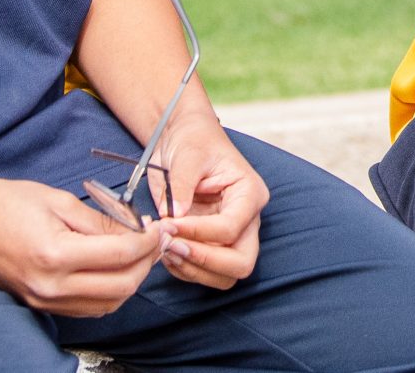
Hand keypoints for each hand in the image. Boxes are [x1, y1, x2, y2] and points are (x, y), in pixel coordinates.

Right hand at [0, 173, 164, 316]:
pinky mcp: (40, 303)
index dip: (150, 241)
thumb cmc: (4, 203)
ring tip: (140, 252)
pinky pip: (88, 307)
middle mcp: (51, 286)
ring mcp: (44, 299)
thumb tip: (135, 229)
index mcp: (56, 255)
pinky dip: (110, 291)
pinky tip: (115, 267)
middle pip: (122, 287)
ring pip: (108, 303)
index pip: (122, 256)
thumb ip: (100, 220)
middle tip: (157, 240)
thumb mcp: (58, 200)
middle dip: (147, 262)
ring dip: (132, 279)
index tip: (161, 227)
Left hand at [152, 112, 267, 289]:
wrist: (185, 139)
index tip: (169, 226)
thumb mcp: (189, 155)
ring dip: (192, 269)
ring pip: (223, 276)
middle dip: (204, 261)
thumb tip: (175, 215)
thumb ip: (183, 185)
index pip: (231, 229)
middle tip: (171, 246)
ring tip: (165, 248)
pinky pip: (204, 273)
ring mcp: (230, 235)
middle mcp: (246, 219)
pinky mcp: (211, 243)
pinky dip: (183, 269)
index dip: (199, 233)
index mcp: (250, 194)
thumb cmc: (193, 141)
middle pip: (240, 263)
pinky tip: (164, 249)